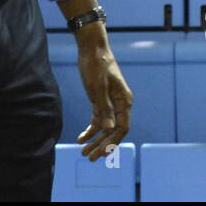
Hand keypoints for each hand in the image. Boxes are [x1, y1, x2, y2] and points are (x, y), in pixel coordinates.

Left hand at [75, 35, 132, 160]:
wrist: (91, 48)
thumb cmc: (96, 64)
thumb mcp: (98, 87)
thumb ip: (104, 108)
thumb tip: (110, 129)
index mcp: (124, 101)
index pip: (122, 128)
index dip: (112, 143)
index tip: (101, 153)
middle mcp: (120, 104)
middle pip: (114, 131)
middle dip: (102, 145)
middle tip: (89, 158)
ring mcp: (110, 103)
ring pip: (105, 128)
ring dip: (95, 140)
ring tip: (83, 152)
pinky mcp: (100, 100)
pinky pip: (98, 120)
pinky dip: (90, 129)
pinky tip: (81, 138)